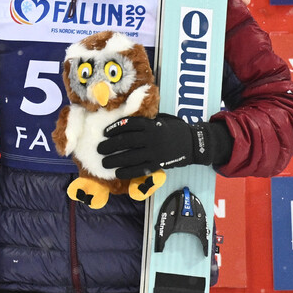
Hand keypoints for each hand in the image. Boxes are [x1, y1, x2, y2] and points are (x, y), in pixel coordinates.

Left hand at [97, 114, 232, 178]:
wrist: (194, 144)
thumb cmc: (174, 130)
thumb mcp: (161, 120)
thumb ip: (145, 122)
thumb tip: (124, 122)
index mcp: (151, 125)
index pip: (129, 125)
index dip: (115, 128)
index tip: (105, 133)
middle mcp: (151, 138)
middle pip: (125, 141)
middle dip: (110, 145)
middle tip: (99, 148)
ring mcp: (154, 152)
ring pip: (130, 156)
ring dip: (114, 160)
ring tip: (104, 162)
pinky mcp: (158, 164)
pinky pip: (139, 169)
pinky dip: (127, 171)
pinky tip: (117, 173)